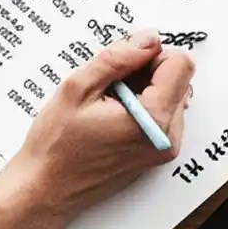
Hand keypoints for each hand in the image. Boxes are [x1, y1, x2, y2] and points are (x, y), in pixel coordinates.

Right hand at [1, 30, 194, 224]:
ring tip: (108, 104)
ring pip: (172, 95)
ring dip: (145, 89)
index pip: (181, 64)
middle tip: (110, 86)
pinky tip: (113, 116)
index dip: (152, 55)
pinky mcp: (158, 153)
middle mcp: (168, 136)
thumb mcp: (78, 88)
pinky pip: (164, 115)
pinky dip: (143, 106)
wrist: (46, 190)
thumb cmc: (56, 145)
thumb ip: (119, 58)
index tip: (125, 63)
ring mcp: (165, 148)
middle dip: (147, 72)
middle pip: (179, 79)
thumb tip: (149, 38)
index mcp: (153, 119)